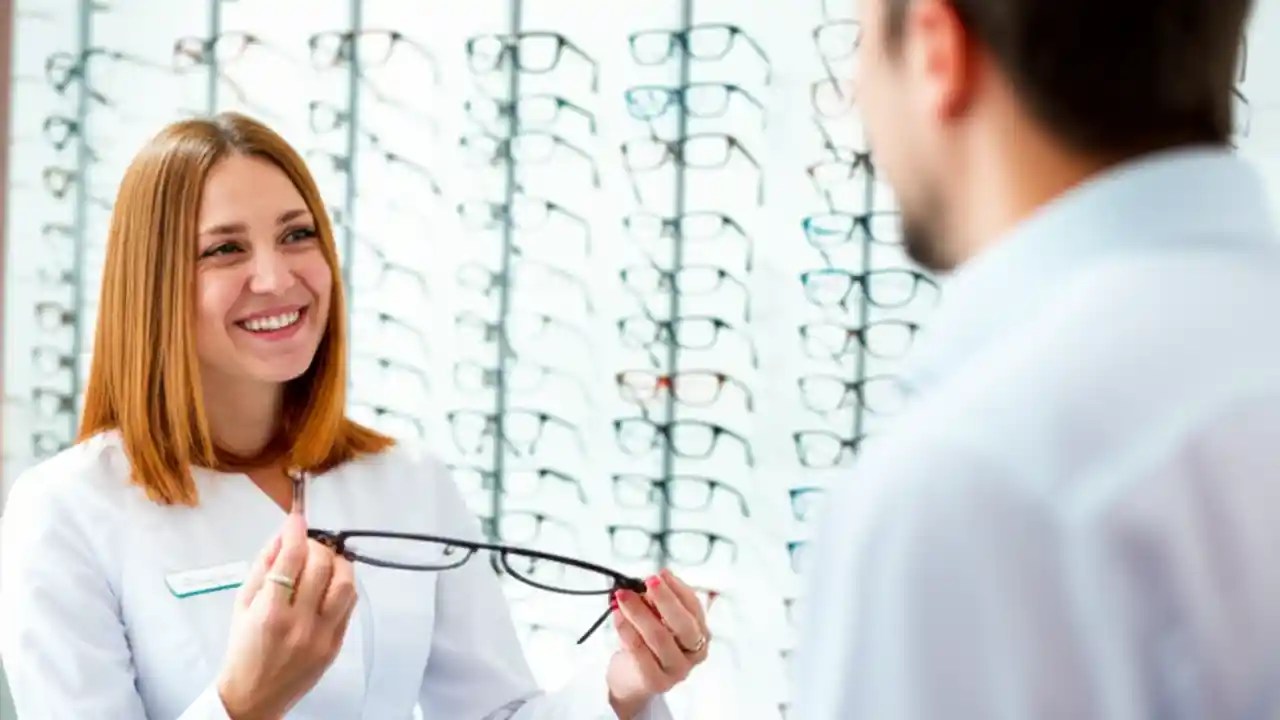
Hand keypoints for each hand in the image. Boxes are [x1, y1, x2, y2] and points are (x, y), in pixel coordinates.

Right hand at [216, 510, 357, 719]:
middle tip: (308, 543)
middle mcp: (299, 624)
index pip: (290, 560)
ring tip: (325, 560)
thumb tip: (282, 535)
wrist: (253, 696)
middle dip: (317, 545)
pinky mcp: (336, 645)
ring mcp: (322, 636)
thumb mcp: (242, 605)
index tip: (297, 518)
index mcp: (269, 614)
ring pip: (345, 584)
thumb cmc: (242, 649)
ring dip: (338, 563)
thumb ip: (262, 567)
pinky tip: (331, 582)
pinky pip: (349, 605)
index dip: (296, 533)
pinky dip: (343, 586)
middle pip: (322, 567)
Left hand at [606, 568, 710, 718]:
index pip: (695, 608)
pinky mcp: (655, 681)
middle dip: (665, 599)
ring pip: (659, 637)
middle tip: (647, 581)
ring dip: (639, 611)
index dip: (679, 589)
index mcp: (701, 634)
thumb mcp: (657, 620)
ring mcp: (676, 670)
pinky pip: (639, 651)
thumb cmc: (647, 645)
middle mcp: (694, 654)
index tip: (662, 573)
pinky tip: (617, 615)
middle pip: (683, 624)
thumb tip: (649, 583)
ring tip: (623, 596)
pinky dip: (626, 629)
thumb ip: (657, 603)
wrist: (632, 681)